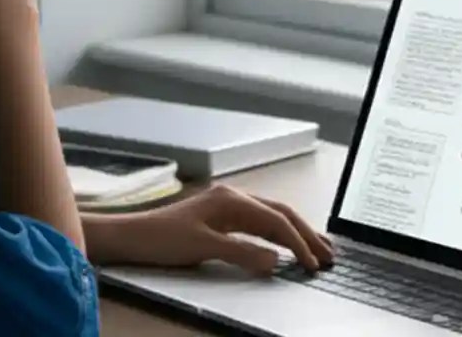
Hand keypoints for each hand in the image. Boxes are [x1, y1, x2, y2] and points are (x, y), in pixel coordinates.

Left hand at [87, 184, 334, 275]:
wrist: (132, 236)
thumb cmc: (163, 239)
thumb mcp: (204, 247)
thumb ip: (243, 253)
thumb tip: (278, 261)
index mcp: (232, 200)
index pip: (276, 220)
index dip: (298, 243)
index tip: (314, 264)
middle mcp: (233, 197)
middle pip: (280, 213)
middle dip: (305, 234)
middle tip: (329, 255)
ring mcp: (227, 206)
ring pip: (271, 217)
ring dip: (295, 233)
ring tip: (318, 249)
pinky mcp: (220, 216)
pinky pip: (258, 223)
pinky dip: (276, 235)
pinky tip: (285, 246)